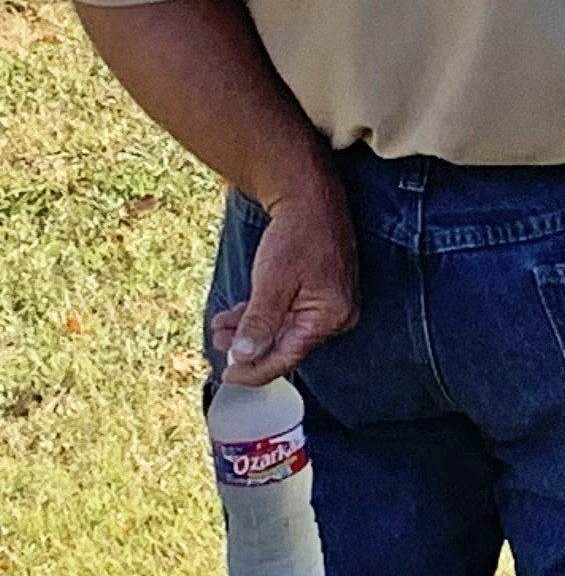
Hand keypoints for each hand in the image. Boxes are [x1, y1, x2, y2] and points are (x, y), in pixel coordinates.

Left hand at [212, 179, 355, 386]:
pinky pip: (287, 316)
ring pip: (283, 331)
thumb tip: (245, 356)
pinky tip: (236, 315)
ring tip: (221, 326)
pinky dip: (261, 317)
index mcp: (329, 316)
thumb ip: (260, 323)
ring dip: (250, 332)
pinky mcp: (320, 296)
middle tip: (218, 342)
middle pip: (286, 346)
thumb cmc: (296, 236)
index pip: (287, 357)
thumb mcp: (271, 282)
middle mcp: (335, 316)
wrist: (310, 201)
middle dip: (248, 347)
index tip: (227, 374)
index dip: (253, 369)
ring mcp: (328, 306)